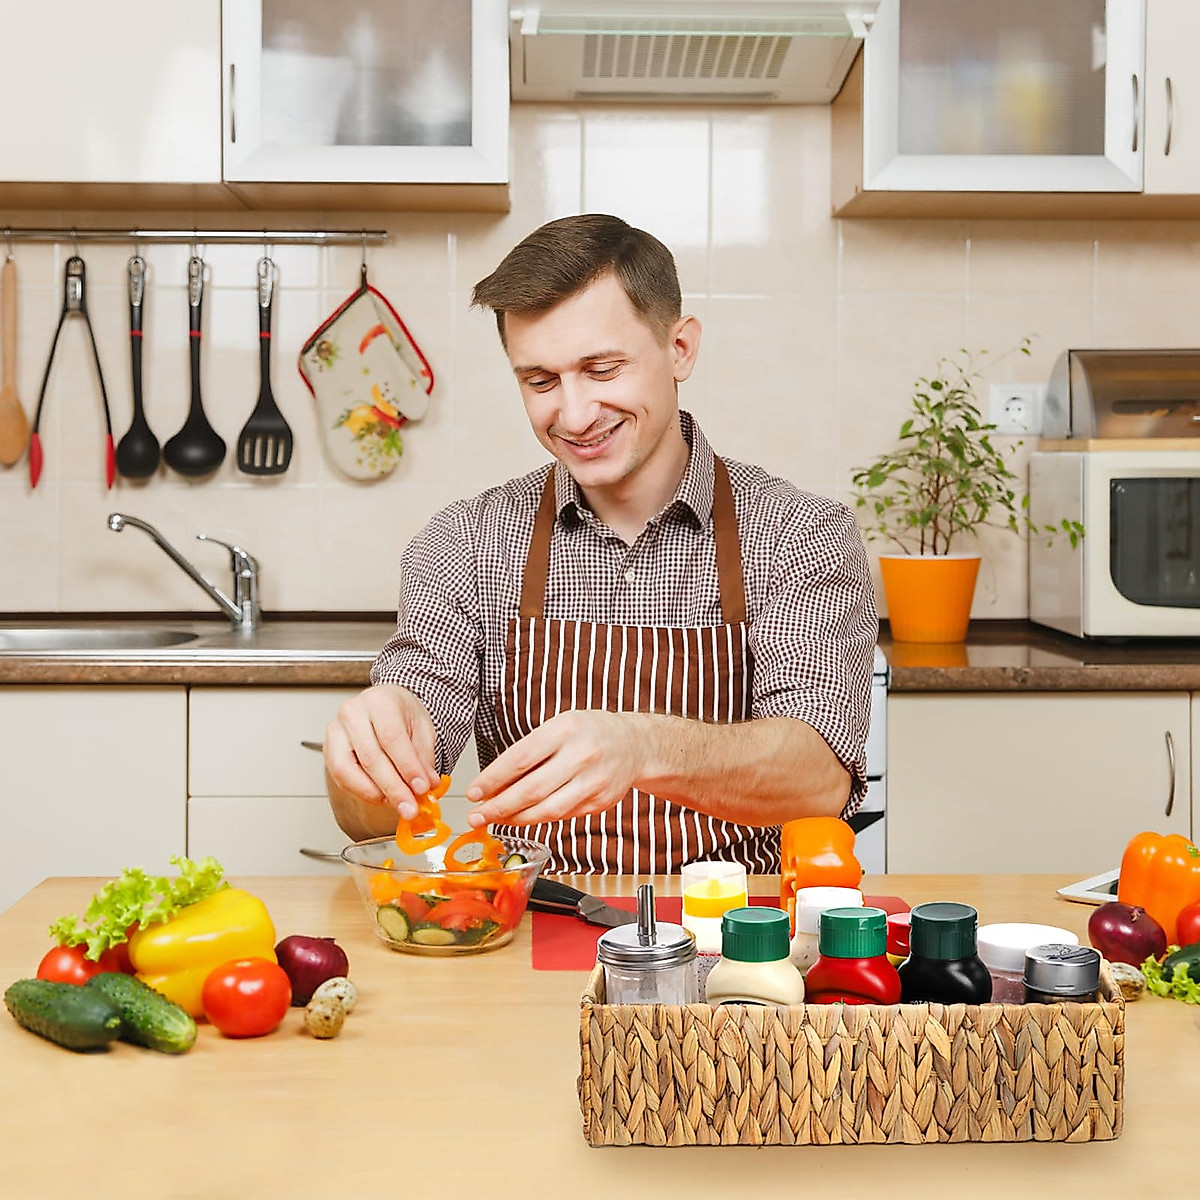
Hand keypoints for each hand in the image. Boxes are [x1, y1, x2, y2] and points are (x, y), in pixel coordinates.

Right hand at [324, 684, 438, 819]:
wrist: (384, 705)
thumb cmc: (400, 714)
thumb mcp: (422, 728)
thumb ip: (424, 757)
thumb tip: (428, 784)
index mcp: (380, 701)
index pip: (391, 737)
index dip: (407, 766)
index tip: (421, 788)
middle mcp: (352, 713)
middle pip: (370, 757)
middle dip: (393, 788)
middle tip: (410, 806)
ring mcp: (336, 731)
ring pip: (347, 770)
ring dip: (374, 794)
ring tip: (396, 803)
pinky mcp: (328, 750)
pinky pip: (340, 777)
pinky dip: (362, 792)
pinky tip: (381, 797)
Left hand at [466, 710, 646, 826]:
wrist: (635, 745)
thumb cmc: (590, 732)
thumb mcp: (559, 726)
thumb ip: (530, 751)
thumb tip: (493, 782)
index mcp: (565, 729)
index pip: (520, 759)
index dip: (492, 779)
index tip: (474, 792)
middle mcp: (581, 755)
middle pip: (531, 790)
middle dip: (499, 807)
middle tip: (477, 816)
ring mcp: (594, 782)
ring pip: (547, 810)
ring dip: (516, 819)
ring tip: (496, 820)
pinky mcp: (600, 802)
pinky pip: (563, 816)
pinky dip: (539, 819)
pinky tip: (523, 817)